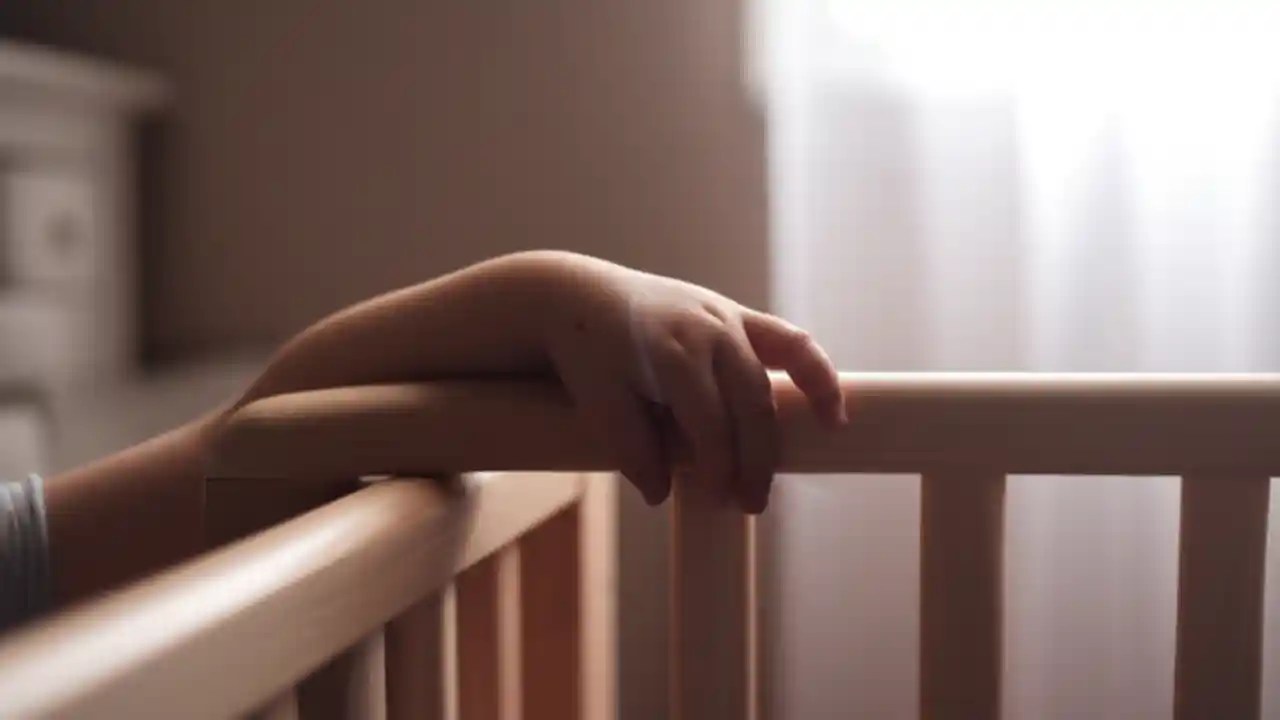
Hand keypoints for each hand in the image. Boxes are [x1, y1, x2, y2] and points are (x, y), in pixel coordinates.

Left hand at [542, 256, 844, 512]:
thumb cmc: (585, 353)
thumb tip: (661, 493)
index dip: (720, 467)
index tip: (721, 501)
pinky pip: (788, 343)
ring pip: (768, 379)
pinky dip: (815, 373)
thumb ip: (630, 448)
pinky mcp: (735, 315)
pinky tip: (832, 412)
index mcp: (672, 352)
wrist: (577, 296)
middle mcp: (707, 331)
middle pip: (749, 404)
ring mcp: (726, 318)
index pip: (710, 423)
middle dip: (755, 458)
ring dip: (781, 427)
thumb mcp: (597, 402)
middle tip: (751, 503)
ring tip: (793, 467)